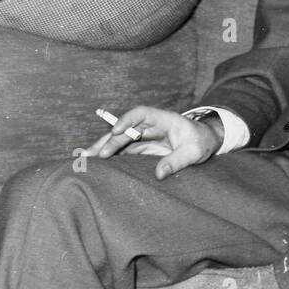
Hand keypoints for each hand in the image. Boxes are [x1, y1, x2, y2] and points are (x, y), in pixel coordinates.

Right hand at [78, 106, 220, 179]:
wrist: (204, 142)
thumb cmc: (201, 142)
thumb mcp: (194, 152)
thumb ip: (177, 161)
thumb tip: (159, 174)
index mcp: (164, 119)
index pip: (141, 113)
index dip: (127, 119)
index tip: (116, 130)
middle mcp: (150, 126)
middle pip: (125, 129)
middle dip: (109, 140)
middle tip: (94, 154)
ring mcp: (144, 136)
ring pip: (120, 139)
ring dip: (103, 148)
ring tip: (84, 158)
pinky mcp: (141, 148)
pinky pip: (123, 150)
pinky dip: (109, 155)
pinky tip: (95, 163)